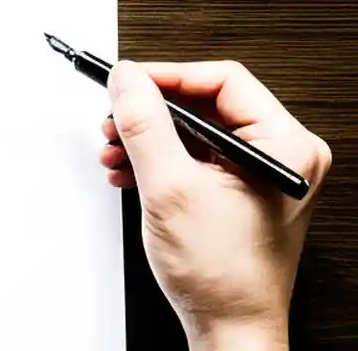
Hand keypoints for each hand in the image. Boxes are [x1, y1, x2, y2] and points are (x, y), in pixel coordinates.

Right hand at [101, 61, 330, 350]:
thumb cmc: (222, 276)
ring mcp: (261, 173)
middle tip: (116, 119)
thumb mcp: (170, 188)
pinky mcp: (241, 190)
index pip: (222, 80)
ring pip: (195, 130)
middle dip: (151, 112)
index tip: (128, 82)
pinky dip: (159, 159)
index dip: (167, 76)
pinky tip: (130, 170)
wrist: (229, 328)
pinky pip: (195, 155)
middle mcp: (281, 155)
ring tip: (116, 150)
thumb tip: (127, 78)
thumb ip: (145, 125)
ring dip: (148, 137)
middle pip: (205, 103)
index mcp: (286, 145)